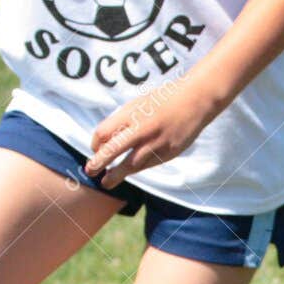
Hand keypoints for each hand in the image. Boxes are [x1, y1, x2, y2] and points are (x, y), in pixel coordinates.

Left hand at [86, 79, 214, 189]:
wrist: (194, 101)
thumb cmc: (163, 100)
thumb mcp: (139, 104)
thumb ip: (124, 121)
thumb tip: (108, 139)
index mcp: (131, 114)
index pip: (104, 132)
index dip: (96, 144)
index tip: (95, 149)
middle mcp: (142, 129)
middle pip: (113, 150)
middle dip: (98, 163)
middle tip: (90, 172)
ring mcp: (156, 143)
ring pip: (131, 164)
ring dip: (116, 175)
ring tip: (106, 183)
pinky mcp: (168, 153)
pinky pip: (147, 164)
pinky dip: (136, 169)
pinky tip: (129, 172)